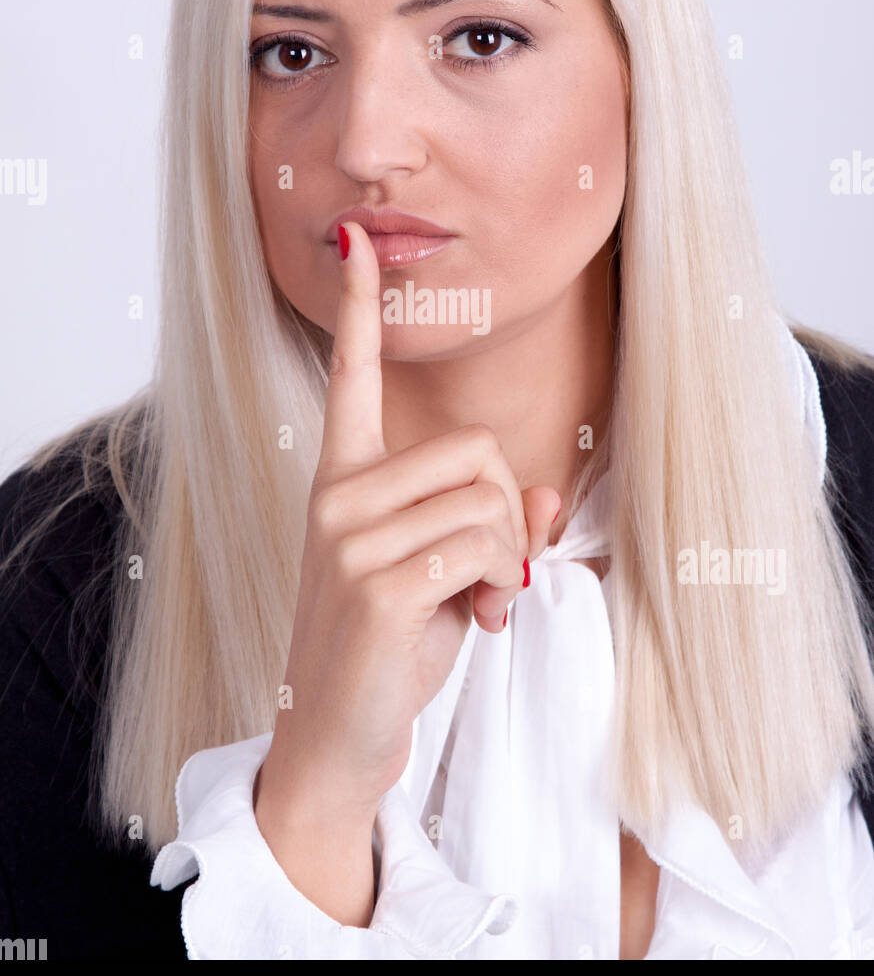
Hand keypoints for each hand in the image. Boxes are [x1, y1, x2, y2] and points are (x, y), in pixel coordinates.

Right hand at [258, 220, 560, 821]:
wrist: (336, 734)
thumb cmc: (388, 646)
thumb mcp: (445, 575)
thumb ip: (490, 524)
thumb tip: (549, 500)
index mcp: (343, 480)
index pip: (351, 377)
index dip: (362, 308)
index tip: (360, 241)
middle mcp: (337, 495)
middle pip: (478, 451)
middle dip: (508, 513)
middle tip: (488, 570)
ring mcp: (350, 537)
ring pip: (488, 502)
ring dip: (508, 558)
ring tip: (478, 600)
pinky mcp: (375, 583)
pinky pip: (481, 547)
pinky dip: (502, 583)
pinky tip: (481, 617)